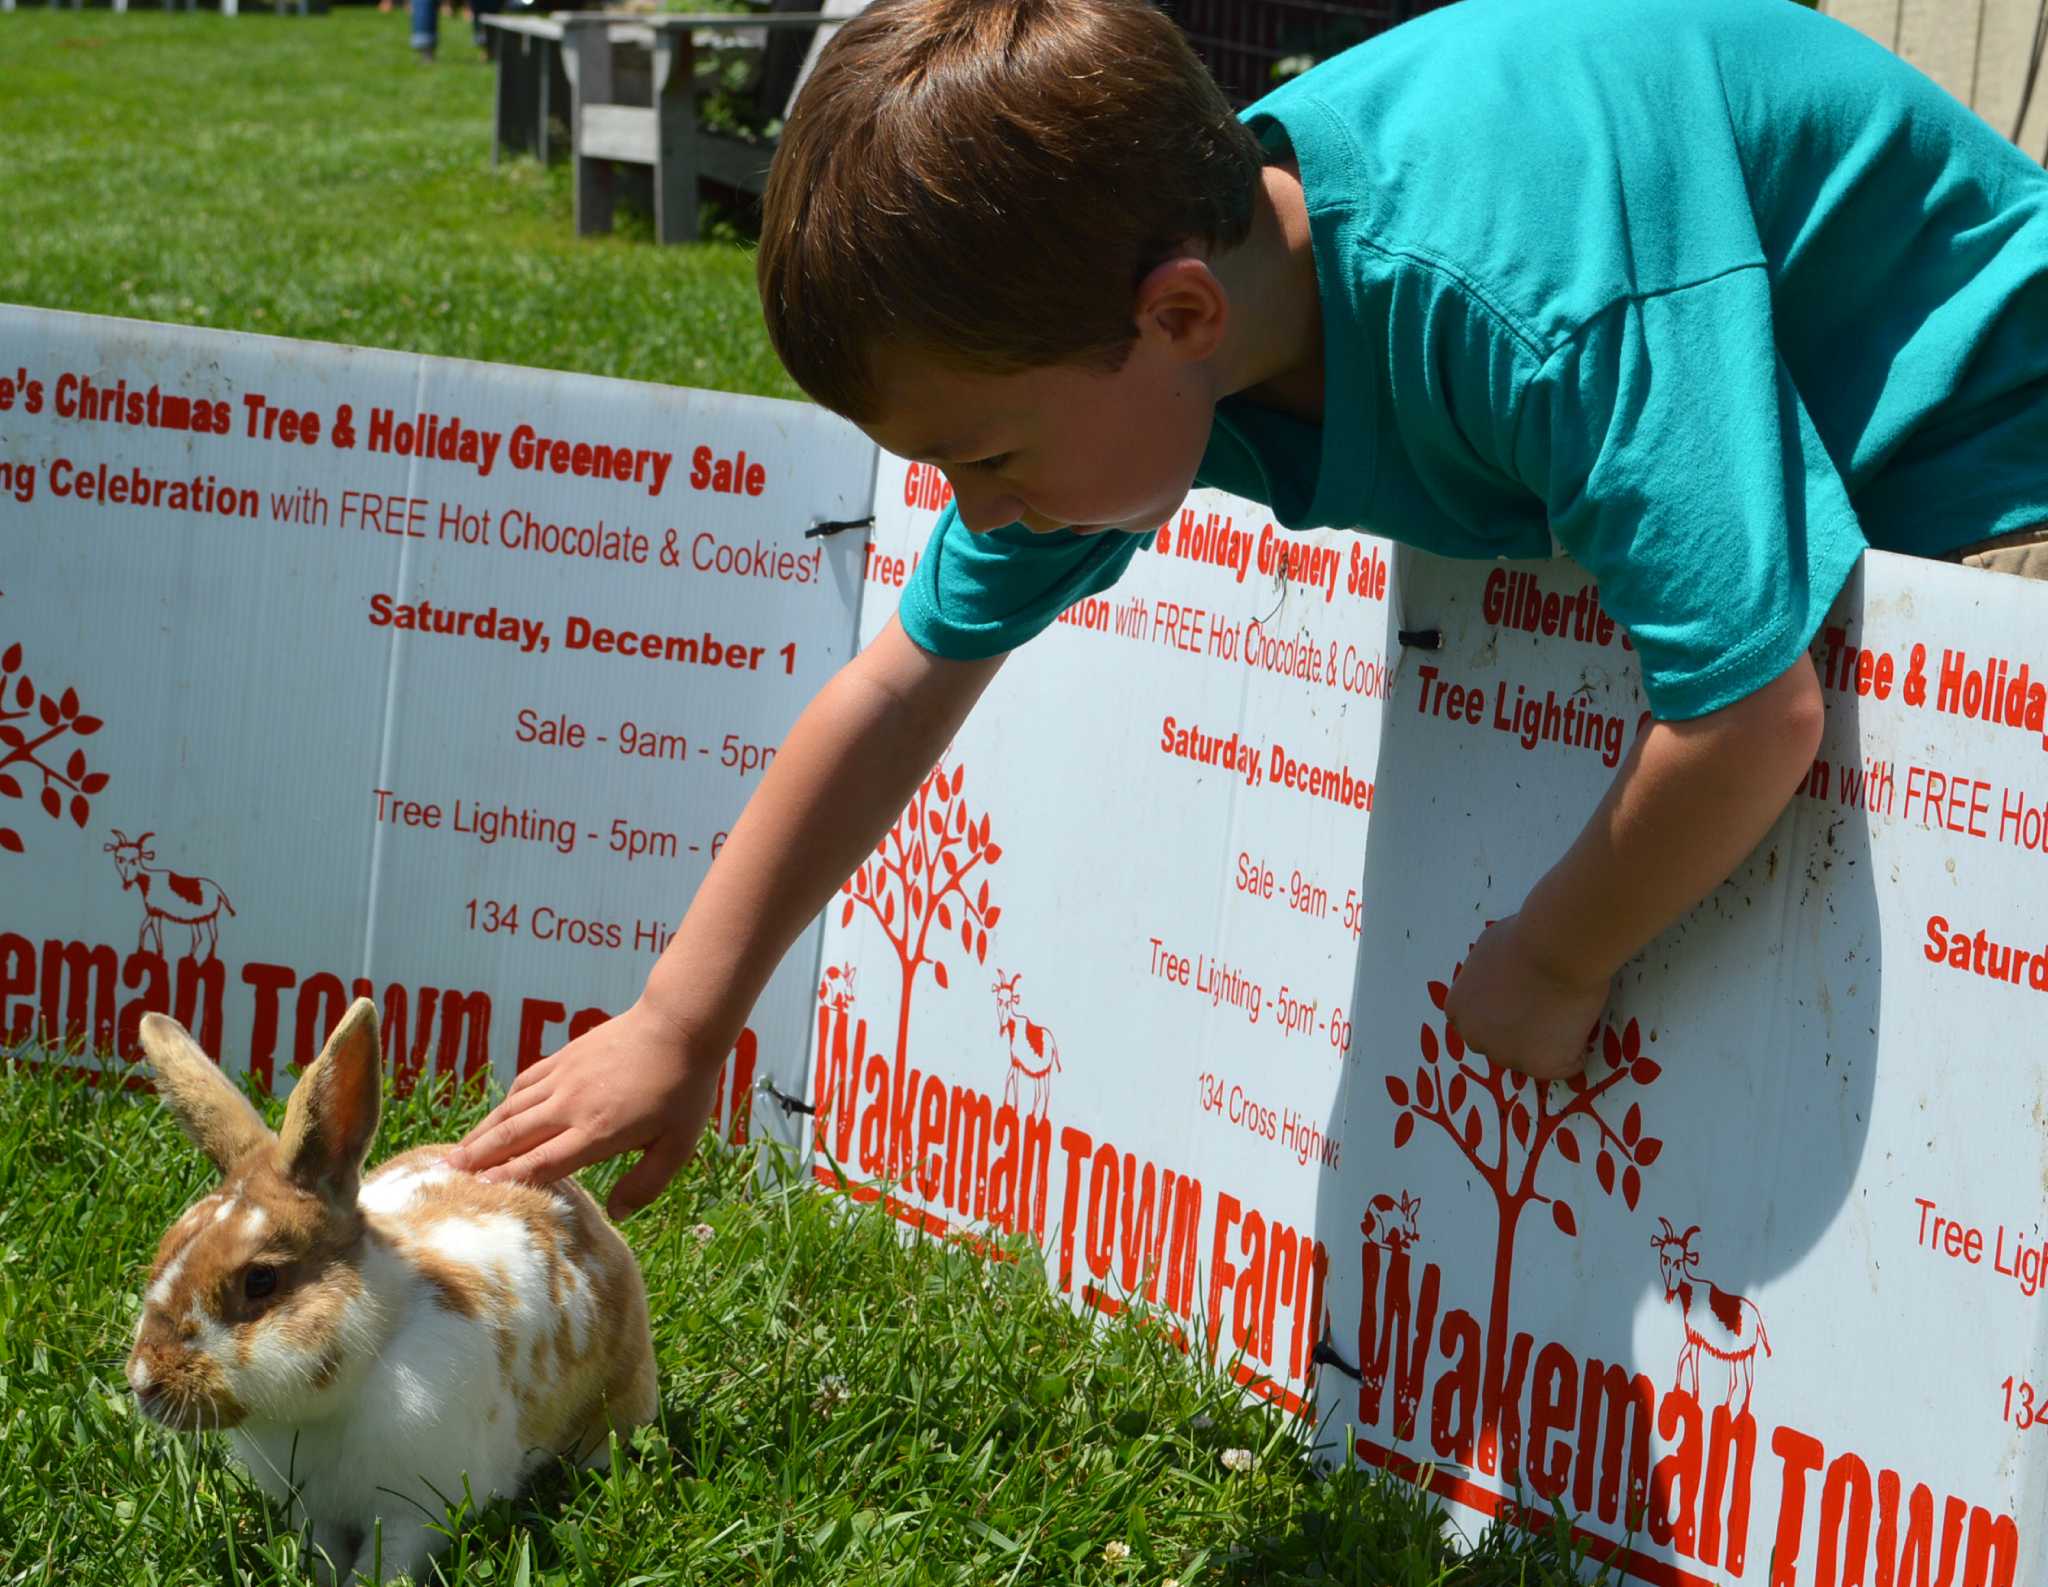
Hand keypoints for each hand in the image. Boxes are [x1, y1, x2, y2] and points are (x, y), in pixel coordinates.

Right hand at [443, 999, 719, 1219]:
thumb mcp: (677, 1145)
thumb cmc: (683, 1088)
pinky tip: (496, 1115)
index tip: (476, 1193)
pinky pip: (525, 1083)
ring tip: (457, 1152)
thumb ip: (646, 1182)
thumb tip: (617, 1213)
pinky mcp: (564, 1057)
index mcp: (596, 1132)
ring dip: (482, 1132)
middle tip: (446, 1176)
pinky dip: (505, 1102)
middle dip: (479, 1159)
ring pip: (511, 1110)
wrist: (679, 1024)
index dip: (507, 1179)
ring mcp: (563, 1078)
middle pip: (514, 1137)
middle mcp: (570, 1106)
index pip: (541, 1163)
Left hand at [1444, 914, 1612, 1081]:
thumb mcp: (1487, 951)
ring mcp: (1508, 1057)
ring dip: (1548, 1043)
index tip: (1525, 998)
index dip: (1506, 1011)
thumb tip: (1500, 979)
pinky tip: (1580, 1026)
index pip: (1480, 1022)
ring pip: (1531, 1058)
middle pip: (1501, 1043)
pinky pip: (1565, 1067)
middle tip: (1548, 1005)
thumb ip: (1487, 976)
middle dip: (1522, 1030)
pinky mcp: (1542, 1068)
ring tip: (1567, 1012)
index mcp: (1458, 1011)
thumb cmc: (1521, 939)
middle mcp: (1475, 1039)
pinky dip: (1577, 1052)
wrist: (1555, 951)